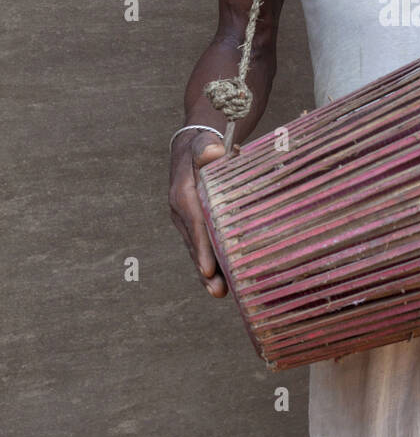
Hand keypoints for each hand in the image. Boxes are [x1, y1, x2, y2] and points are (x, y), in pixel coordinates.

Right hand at [169, 131, 229, 297]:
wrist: (189, 148)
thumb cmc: (202, 146)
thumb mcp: (203, 143)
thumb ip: (207, 148)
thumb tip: (214, 151)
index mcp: (183, 193)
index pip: (194, 223)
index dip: (201, 246)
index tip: (208, 268)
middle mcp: (180, 211)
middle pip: (194, 243)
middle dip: (205, 267)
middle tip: (217, 290)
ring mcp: (184, 220)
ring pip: (196, 249)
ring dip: (207, 272)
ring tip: (220, 293)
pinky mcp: (192, 225)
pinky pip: (200, 246)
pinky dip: (210, 262)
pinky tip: (222, 282)